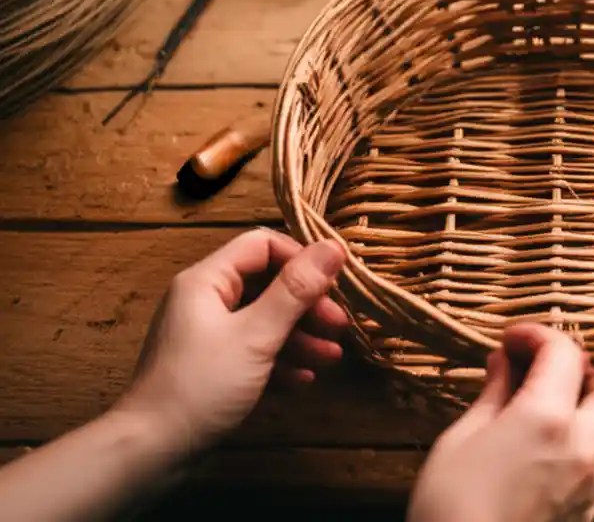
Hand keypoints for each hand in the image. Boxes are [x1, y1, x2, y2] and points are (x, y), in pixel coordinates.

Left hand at [116, 228, 348, 452]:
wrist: (151, 450)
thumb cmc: (202, 384)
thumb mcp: (256, 336)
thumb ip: (296, 291)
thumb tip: (334, 247)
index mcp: (208, 280)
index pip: (262, 245)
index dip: (301, 258)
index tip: (335, 283)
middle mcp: (206, 300)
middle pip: (267, 284)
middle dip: (308, 305)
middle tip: (340, 326)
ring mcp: (208, 335)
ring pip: (264, 321)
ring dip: (301, 336)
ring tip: (331, 357)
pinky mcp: (212, 366)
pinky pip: (254, 350)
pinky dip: (281, 360)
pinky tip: (304, 379)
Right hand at [409, 324, 593, 521]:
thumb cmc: (448, 507)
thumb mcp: (461, 439)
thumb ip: (494, 395)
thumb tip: (504, 362)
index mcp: (548, 419)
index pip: (565, 354)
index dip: (538, 336)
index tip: (512, 340)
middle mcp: (583, 449)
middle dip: (583, 373)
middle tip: (543, 372)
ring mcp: (592, 487)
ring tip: (552, 414)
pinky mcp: (588, 516)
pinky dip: (589, 451)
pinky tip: (552, 454)